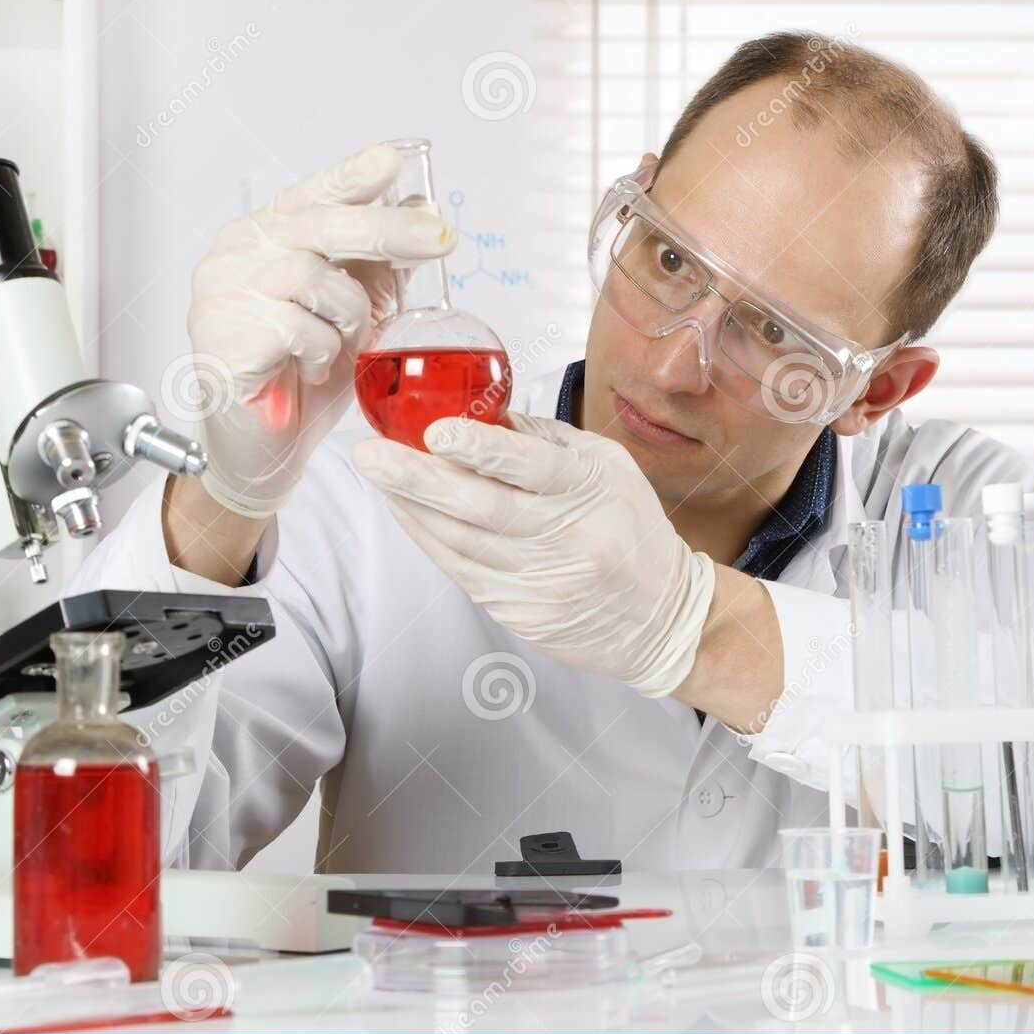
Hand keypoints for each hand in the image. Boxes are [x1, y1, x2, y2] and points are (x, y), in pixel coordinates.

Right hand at [186, 142, 456, 517]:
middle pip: (317, 223)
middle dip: (386, 230)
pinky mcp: (219, 336)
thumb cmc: (305, 378)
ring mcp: (220, 291)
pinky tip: (313, 368)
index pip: (311, 192)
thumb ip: (378, 267)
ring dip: (349, 314)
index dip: (351, 176)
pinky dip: (322, 351)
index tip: (391, 161)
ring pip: (310, 274)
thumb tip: (422, 213)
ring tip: (345, 343)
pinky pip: (296, 326)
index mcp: (265, 237)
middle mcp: (235, 253)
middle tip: (439, 240)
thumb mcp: (356, 315)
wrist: (267, 448)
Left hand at [349, 415, 716, 697]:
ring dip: (410, 506)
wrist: (663, 619)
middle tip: (370, 454)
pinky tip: (406, 512)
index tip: (436, 431)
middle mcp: (564, 539)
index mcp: (590, 494)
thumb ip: (549, 441)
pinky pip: (461, 570)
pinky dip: (427, 538)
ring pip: (460, 541)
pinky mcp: (519, 612)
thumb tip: (482, 414)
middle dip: (417, 478)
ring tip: (377, 474)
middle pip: (480, 507)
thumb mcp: (610, 469)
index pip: (530, 467)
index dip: (480, 448)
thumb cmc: (634, 533)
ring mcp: (539, 581)